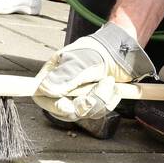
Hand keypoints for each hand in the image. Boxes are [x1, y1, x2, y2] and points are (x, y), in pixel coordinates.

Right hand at [32, 24, 154, 122]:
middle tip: (100, 85)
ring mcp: (79, 96)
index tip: (68, 107)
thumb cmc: (97, 50)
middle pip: (65, 110)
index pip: (42, 95)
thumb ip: (64, 76)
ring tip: (109, 80)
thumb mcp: (81, 61)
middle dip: (85, 102)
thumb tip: (45, 90)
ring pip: (85, 112)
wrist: (121, 50)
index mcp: (53, 74)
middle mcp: (63, 87)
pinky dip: (110, 100)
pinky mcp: (94, 101)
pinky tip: (114, 87)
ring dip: (101, 98)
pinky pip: (99, 111)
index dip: (53, 105)